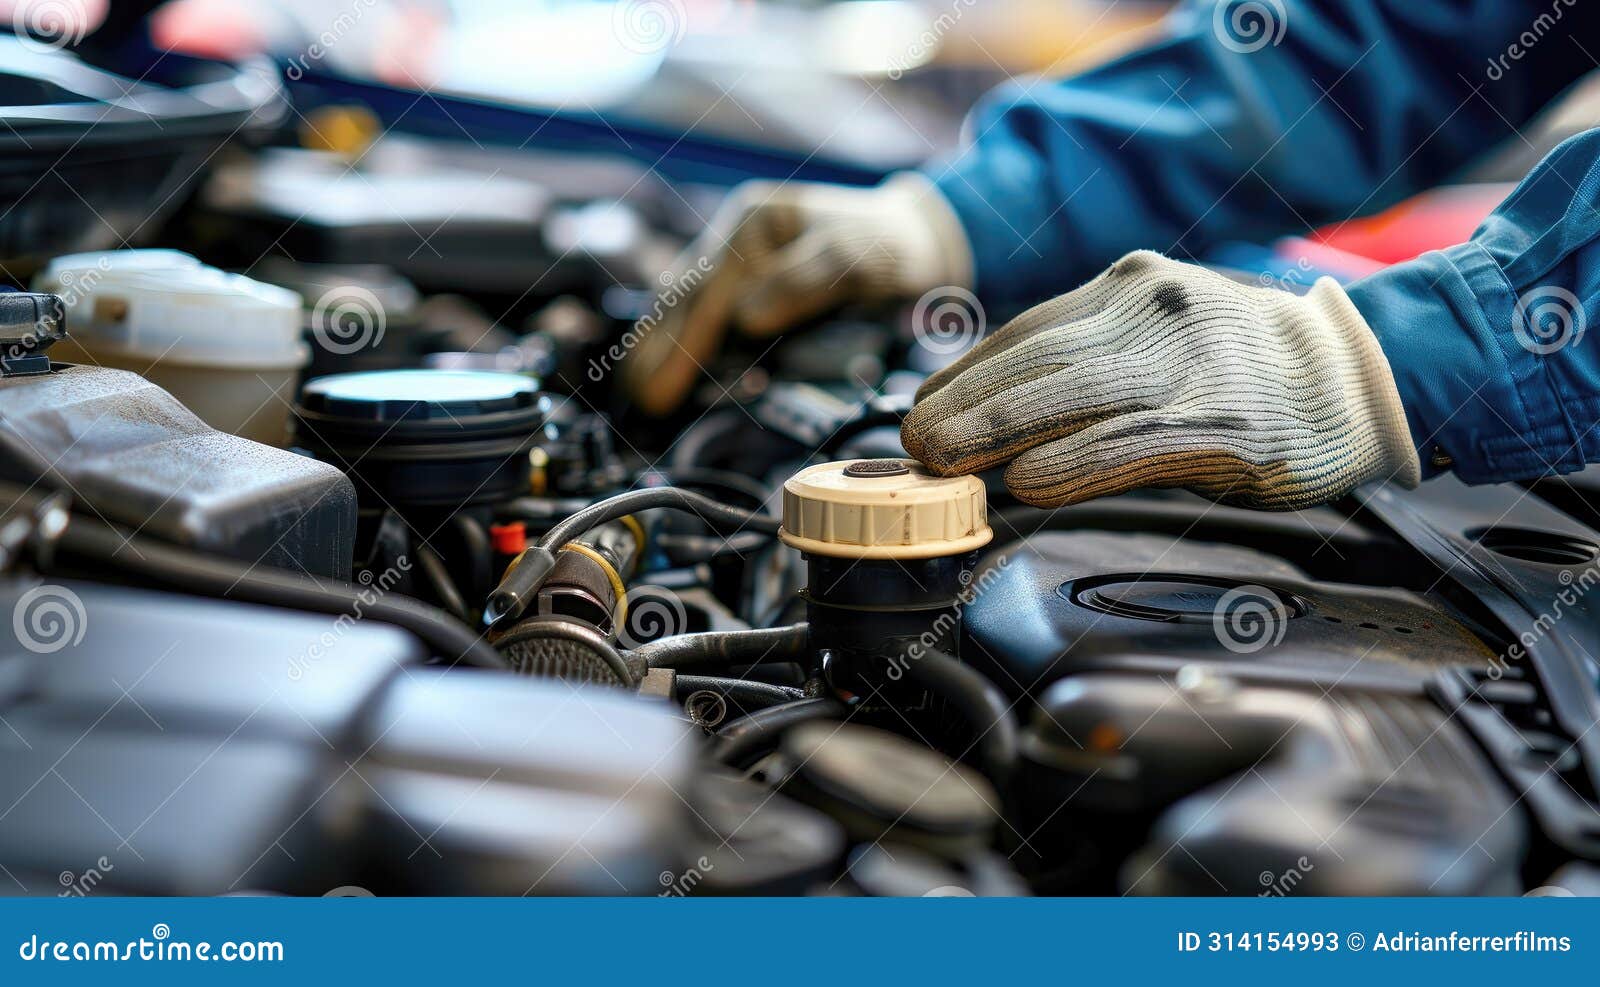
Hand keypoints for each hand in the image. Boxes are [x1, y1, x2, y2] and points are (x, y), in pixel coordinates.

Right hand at [623, 174, 971, 414]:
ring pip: (686, 308)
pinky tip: (674, 374)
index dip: (678, 347)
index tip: (657, 391)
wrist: (919, 241)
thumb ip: (804, 283)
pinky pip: (708, 316)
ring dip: (663, 349)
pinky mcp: (751, 285)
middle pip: (681, 301)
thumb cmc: (892, 246)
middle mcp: (737, 241)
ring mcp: (740, 262)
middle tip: (636, 402)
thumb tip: (747, 320)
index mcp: (754, 225)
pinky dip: (688, 344)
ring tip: (640, 393)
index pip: (705, 295)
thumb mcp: (859, 257)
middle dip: (655, 352)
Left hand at [901, 252, 1419, 508]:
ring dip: (993, 433)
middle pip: (1035, 365)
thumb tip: (998, 409)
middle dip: (963, 407)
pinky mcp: (1224, 422)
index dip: (964, 375)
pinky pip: (1130, 443)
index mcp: (1132, 286)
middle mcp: (1155, 311)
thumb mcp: (1162, 331)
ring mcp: (1190, 365)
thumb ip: (1089, 357)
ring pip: (1070, 399)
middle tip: (912, 444)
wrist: (1356, 372)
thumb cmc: (1247, 363)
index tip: (919, 408)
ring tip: (943, 463)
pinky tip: (1027, 481)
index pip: (1024, 332)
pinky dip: (1070, 464)